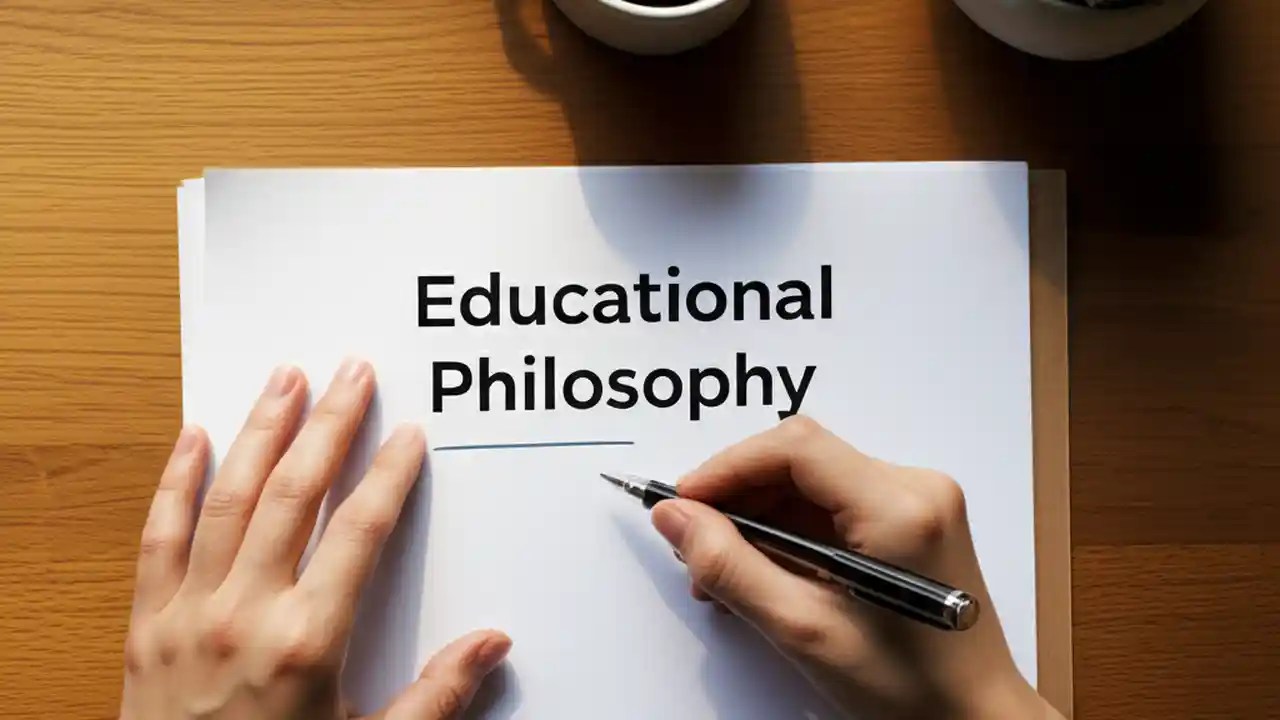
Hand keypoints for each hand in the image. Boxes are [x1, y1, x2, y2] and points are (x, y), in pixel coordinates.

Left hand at [120, 360, 510, 719]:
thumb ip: (435, 697)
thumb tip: (493, 645)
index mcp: (308, 641)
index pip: (359, 532)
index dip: (388, 475)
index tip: (407, 435)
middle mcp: (245, 614)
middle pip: (294, 494)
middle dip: (329, 425)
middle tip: (352, 371)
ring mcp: (189, 613)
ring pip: (228, 498)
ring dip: (261, 431)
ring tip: (286, 378)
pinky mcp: (147, 624)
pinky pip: (157, 536)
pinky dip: (174, 481)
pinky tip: (193, 436)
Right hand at [651, 416, 1061, 719]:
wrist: (974, 718)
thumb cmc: (910, 688)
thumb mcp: (804, 629)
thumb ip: (731, 566)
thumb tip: (675, 517)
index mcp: (901, 507)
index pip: (795, 448)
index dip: (728, 467)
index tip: (684, 502)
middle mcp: (916, 488)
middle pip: (800, 460)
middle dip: (738, 499)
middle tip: (697, 549)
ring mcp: (918, 500)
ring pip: (810, 482)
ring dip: (759, 519)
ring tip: (725, 575)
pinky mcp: (912, 518)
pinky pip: (832, 504)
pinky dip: (790, 532)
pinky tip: (763, 573)